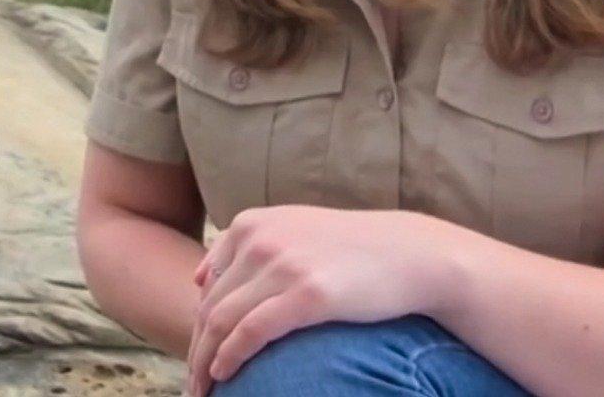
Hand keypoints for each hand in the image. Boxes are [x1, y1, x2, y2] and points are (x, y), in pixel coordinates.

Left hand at [184, 205, 462, 396]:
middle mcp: (260, 240)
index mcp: (252, 223)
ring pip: (222, 321)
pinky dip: (230, 356)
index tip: (198, 354)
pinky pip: (250, 331)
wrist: (411, 253)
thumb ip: (247, 247)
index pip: (207, 283)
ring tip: (203, 389)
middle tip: (192, 381)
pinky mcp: (306, 294)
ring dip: (205, 361)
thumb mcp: (292, 231)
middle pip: (210, 305)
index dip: (198, 324)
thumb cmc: (352, 250)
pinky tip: (223, 374)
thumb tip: (197, 277)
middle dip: (196, 348)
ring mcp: (282, 265)